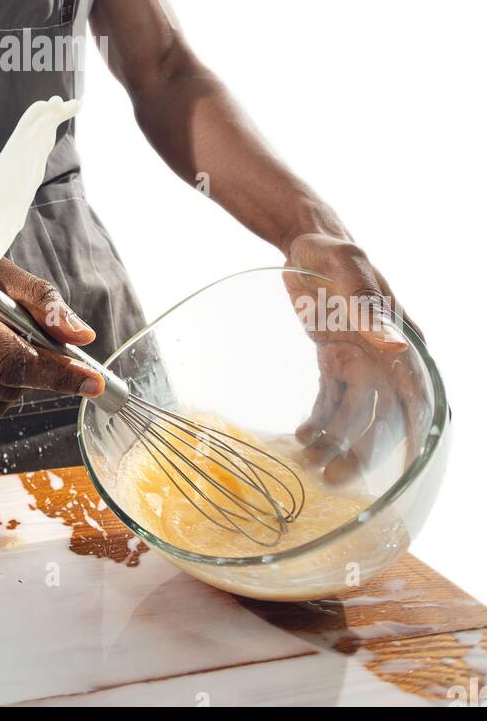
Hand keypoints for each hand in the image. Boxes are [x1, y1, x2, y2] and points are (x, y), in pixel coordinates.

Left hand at [283, 233, 427, 482]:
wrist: (305, 241)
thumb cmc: (334, 252)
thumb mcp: (350, 269)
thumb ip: (368, 305)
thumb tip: (396, 346)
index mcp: (400, 338)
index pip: (417, 393)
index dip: (417, 431)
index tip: (409, 466)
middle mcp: (384, 357)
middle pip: (383, 415)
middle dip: (364, 451)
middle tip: (337, 479)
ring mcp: (359, 361)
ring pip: (355, 415)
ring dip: (338, 442)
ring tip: (312, 465)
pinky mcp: (333, 361)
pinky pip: (330, 401)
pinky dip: (319, 422)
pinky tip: (303, 438)